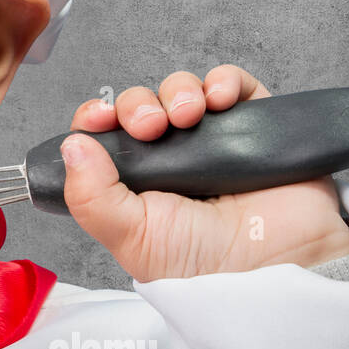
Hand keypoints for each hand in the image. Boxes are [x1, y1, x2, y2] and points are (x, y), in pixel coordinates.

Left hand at [59, 65, 348, 282]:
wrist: (277, 267)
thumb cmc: (206, 263)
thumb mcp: (131, 236)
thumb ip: (91, 195)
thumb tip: (71, 144)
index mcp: (134, 184)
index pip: (101, 136)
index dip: (95, 119)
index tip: (98, 119)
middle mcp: (169, 160)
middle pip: (138, 106)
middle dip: (137, 104)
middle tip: (150, 126)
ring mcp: (212, 141)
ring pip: (181, 91)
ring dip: (178, 91)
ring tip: (188, 117)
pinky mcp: (254, 127)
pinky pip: (234, 86)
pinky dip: (224, 81)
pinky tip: (221, 98)